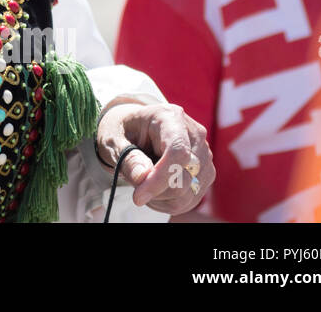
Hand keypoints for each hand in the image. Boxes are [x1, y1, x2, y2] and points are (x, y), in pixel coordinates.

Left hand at [95, 101, 214, 214]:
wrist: (135, 130)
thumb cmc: (123, 132)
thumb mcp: (114, 141)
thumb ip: (128, 158)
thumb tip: (143, 178)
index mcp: (170, 117)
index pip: (178, 151)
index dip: (161, 177)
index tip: (138, 196)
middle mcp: (194, 134)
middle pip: (186, 176)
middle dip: (157, 190)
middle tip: (135, 187)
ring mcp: (204, 154)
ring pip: (189, 193)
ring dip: (162, 198)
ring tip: (143, 185)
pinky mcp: (206, 172)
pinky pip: (191, 200)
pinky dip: (169, 202)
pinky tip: (155, 189)